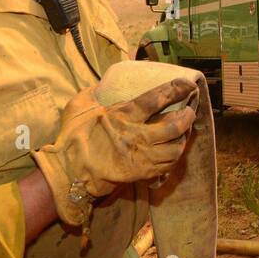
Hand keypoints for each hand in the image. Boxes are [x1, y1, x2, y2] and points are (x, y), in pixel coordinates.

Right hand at [32, 80, 197, 227]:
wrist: (68, 173)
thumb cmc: (72, 139)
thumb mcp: (78, 107)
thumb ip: (93, 92)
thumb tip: (102, 83)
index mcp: (122, 116)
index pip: (157, 99)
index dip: (176, 89)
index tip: (188, 84)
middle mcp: (136, 137)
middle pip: (174, 126)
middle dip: (188, 116)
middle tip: (190, 110)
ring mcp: (141, 158)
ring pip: (175, 149)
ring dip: (184, 139)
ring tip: (184, 131)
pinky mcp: (141, 174)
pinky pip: (167, 166)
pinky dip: (174, 157)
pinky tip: (173, 149)